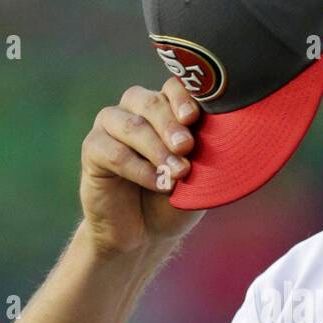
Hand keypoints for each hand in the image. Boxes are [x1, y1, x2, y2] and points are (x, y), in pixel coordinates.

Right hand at [79, 77, 204, 256]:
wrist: (145, 234)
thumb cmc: (176, 199)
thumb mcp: (200, 176)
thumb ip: (208, 154)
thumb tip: (229, 136)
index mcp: (166, 108)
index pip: (173, 87)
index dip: (183, 98)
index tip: (194, 118)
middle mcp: (136, 109)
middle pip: (150, 101)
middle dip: (170, 124)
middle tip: (187, 147)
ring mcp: (111, 126)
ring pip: (131, 124)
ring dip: (157, 148)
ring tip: (178, 173)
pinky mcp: (93, 149)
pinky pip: (114, 152)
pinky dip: (139, 168)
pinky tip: (158, 183)